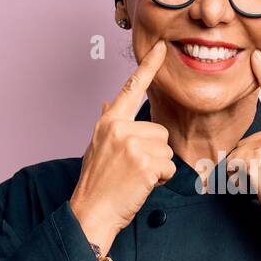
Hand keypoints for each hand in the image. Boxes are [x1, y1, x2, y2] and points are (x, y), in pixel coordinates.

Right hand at [69, 40, 175, 256]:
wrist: (91, 212)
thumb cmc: (97, 184)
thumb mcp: (96, 147)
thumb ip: (108, 124)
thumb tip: (108, 102)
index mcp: (109, 123)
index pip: (131, 89)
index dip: (149, 67)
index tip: (162, 48)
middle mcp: (118, 128)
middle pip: (160, 132)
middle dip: (154, 153)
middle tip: (133, 170)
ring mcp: (131, 144)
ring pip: (166, 150)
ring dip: (158, 168)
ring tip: (135, 178)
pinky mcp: (144, 162)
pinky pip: (168, 167)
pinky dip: (161, 180)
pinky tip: (141, 186)